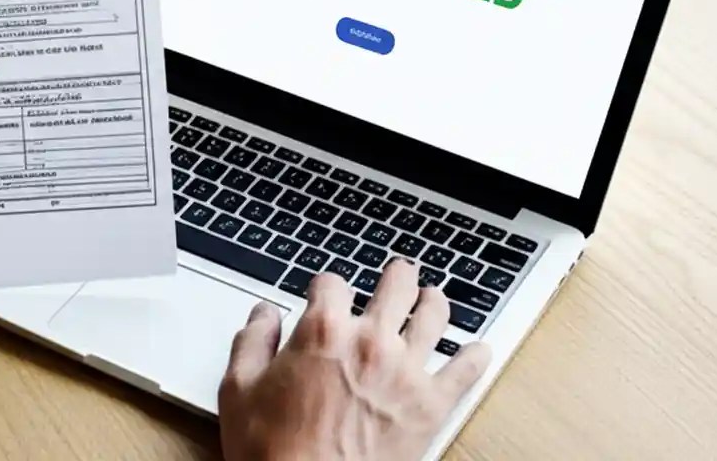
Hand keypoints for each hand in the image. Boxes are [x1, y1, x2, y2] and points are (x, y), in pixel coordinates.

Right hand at [218, 259, 491, 460]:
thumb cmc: (272, 452)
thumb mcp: (237, 389)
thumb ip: (251, 342)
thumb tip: (263, 314)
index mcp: (323, 331)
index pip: (331, 283)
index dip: (324, 285)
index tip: (324, 292)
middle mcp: (370, 342)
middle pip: (396, 286)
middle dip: (397, 276)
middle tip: (400, 274)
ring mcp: (405, 372)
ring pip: (434, 316)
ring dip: (434, 301)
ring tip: (434, 298)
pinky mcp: (430, 407)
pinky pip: (465, 372)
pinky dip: (475, 357)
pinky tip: (478, 350)